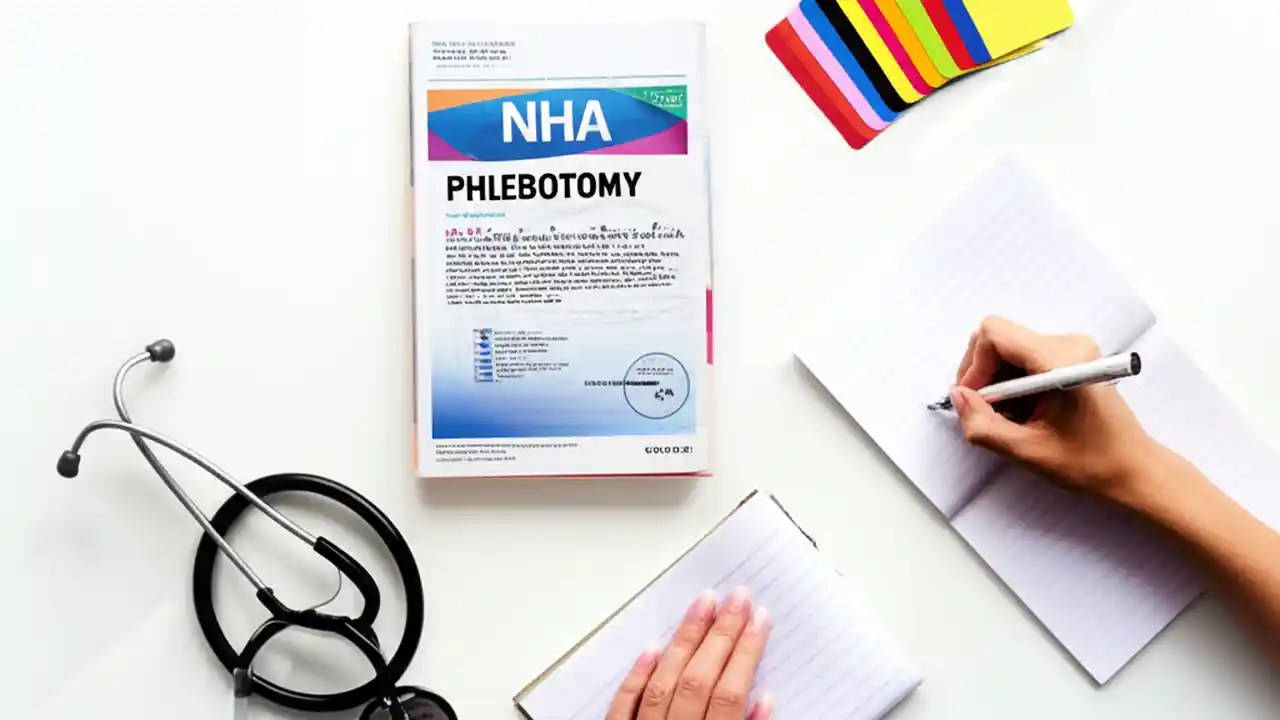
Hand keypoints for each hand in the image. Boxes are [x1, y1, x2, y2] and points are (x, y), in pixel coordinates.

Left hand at [607, 587, 773, 719]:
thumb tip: (766, 701)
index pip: (731, 693)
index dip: (747, 653)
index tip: (760, 619)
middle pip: (698, 679)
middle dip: (721, 634)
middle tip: (738, 597)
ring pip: (663, 682)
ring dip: (684, 640)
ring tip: (703, 604)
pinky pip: (624, 705)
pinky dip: (638, 674)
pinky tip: (652, 647)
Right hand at [950, 316, 1160, 500]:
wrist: (1134, 468)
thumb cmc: (1091, 463)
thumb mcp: (1028, 452)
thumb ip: (984, 426)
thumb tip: (957, 398)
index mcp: (1062, 361)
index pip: (995, 334)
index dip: (974, 366)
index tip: (975, 400)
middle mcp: (1068, 344)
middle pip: (998, 338)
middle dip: (982, 374)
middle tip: (986, 411)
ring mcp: (1072, 348)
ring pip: (1008, 349)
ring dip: (997, 382)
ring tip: (1009, 417)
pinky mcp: (1071, 357)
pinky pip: (1023, 357)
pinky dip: (1012, 383)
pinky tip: (1023, 411)